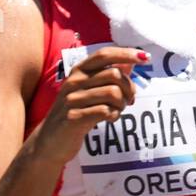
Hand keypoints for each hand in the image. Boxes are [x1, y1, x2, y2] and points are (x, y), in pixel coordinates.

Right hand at [29, 46, 147, 165]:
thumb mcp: (89, 90)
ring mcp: (73, 99)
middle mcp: (74, 81)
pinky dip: (114, 115)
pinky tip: (110, 119)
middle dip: (129, 88)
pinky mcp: (74, 117)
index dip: (126, 53)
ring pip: (113, 93)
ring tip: (117, 111)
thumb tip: (130, 61)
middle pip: (114, 74)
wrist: (50, 142)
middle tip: (129, 100)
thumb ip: (107, 75)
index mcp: (78, 71)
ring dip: (122, 104)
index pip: (104, 54)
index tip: (145, 58)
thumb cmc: (75, 113)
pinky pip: (105, 111)